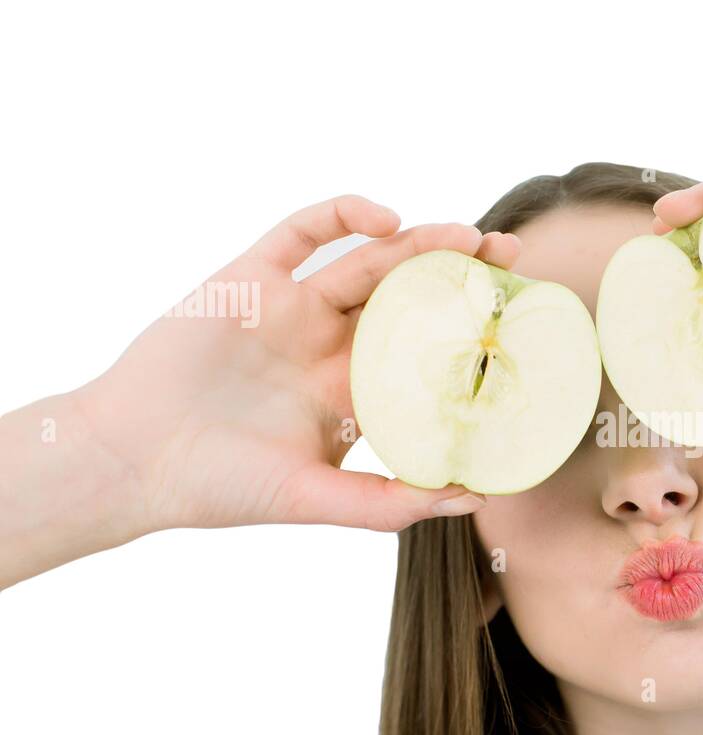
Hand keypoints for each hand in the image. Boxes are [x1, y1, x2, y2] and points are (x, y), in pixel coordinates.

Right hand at [77, 195, 518, 532]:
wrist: (133, 463)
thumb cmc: (222, 487)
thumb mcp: (319, 500)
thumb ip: (392, 501)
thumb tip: (474, 498)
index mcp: (352, 390)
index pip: (426, 352)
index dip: (471, 336)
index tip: (519, 327)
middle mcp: (329, 343)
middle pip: (409, 295)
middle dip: (461, 275)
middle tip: (513, 259)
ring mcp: (292, 307)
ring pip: (368, 261)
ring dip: (419, 242)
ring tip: (469, 236)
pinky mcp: (250, 277)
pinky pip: (304, 231)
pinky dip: (343, 214)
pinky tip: (386, 220)